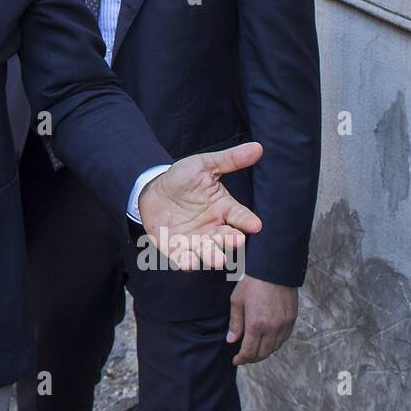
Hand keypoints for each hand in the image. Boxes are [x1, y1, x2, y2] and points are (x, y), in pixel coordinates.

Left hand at [137, 142, 263, 269]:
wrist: (152, 189)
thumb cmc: (182, 178)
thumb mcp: (204, 165)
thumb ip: (230, 160)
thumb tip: (258, 147)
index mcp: (224, 209)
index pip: (240, 217)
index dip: (248, 221)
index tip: (256, 225)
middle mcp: (214, 228)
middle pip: (227, 238)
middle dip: (232, 241)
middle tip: (237, 240)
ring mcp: (196, 240)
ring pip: (209, 252)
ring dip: (213, 256)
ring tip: (218, 258)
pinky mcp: (177, 249)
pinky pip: (184, 259)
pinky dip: (187, 263)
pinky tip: (189, 263)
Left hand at [228, 275, 297, 365]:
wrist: (274, 269)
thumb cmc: (253, 283)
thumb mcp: (237, 301)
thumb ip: (235, 323)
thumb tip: (231, 341)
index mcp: (256, 324)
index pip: (249, 351)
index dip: (242, 359)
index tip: (236, 360)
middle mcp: (272, 328)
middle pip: (263, 353)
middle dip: (252, 358)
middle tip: (244, 357)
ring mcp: (284, 325)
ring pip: (274, 348)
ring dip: (264, 352)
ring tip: (254, 350)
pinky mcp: (292, 320)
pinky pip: (283, 338)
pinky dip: (275, 343)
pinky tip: (267, 340)